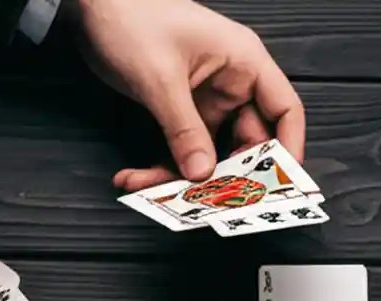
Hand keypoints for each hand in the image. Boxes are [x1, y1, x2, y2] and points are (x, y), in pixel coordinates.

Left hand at [72, 0, 304, 190]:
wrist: (91, 4)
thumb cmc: (131, 16)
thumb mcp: (161, 79)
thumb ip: (184, 129)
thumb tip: (202, 173)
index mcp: (244, 62)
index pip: (284, 109)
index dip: (289, 148)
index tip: (280, 183)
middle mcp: (231, 81)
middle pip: (248, 140)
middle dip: (226, 175)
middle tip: (209, 202)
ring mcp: (206, 97)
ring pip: (210, 151)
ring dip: (183, 177)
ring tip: (154, 191)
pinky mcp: (181, 108)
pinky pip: (183, 146)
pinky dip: (162, 165)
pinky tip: (136, 177)